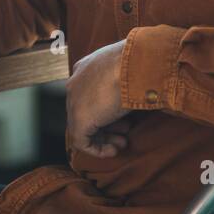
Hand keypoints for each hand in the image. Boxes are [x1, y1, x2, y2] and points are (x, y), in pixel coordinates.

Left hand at [66, 39, 131, 157]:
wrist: (136, 64)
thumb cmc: (139, 63)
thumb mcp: (128, 68)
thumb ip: (123, 79)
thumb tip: (137, 88)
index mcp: (84, 69)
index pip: (89, 96)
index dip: (107, 111)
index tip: (125, 120)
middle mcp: (75, 83)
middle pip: (86, 112)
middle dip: (107, 126)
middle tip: (125, 131)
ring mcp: (74, 101)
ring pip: (83, 127)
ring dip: (104, 139)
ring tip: (122, 143)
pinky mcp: (79, 119)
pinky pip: (82, 141)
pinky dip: (98, 150)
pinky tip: (114, 150)